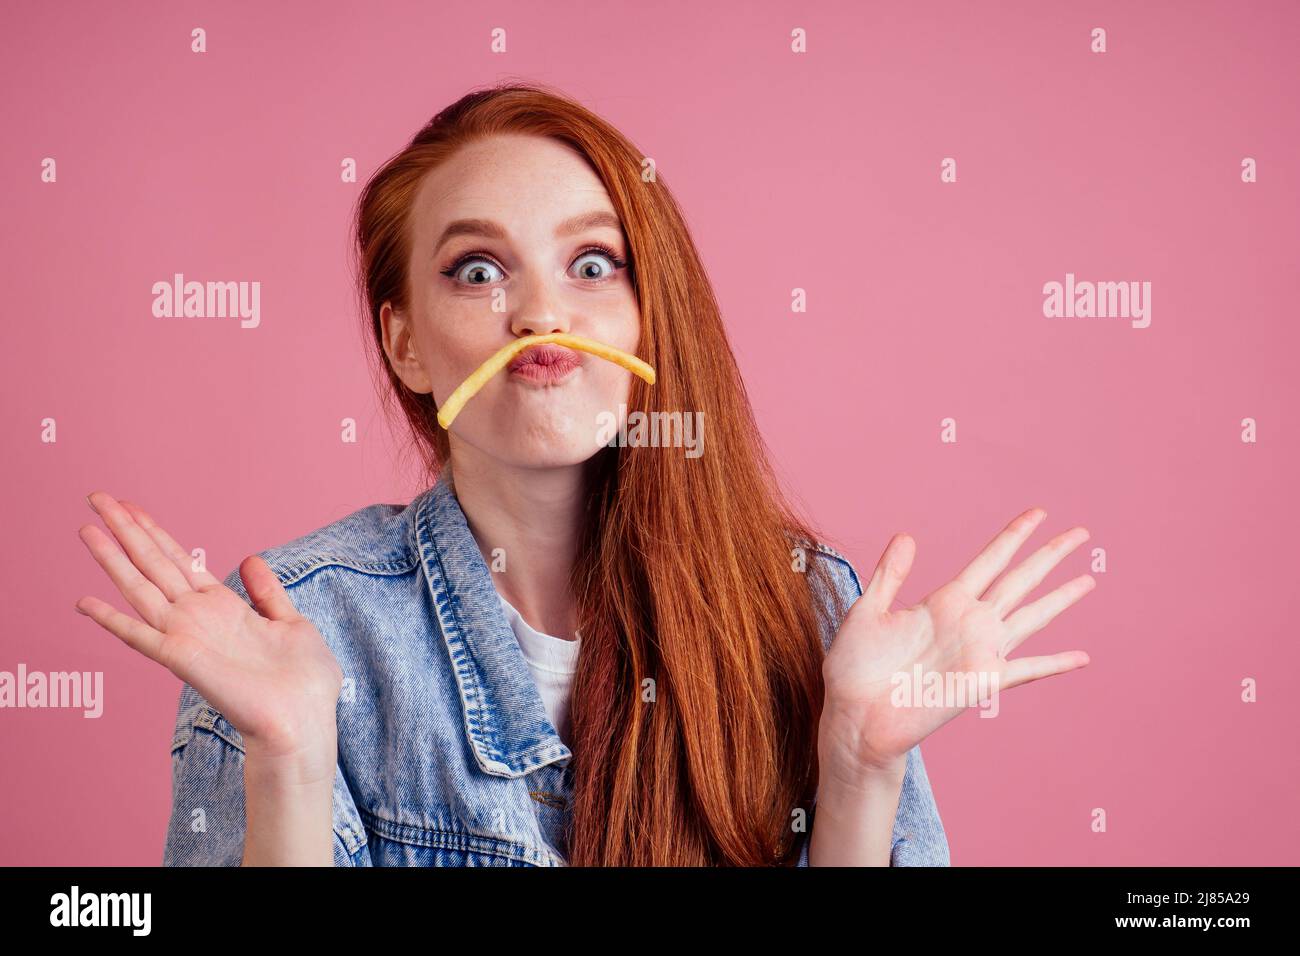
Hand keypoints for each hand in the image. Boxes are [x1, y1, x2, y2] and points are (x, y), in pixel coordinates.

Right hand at [75, 492, 342, 771]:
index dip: (155, 532)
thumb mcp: (292, 623)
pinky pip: (141, 637)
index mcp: (224, 608)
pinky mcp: (183, 659)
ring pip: (141, 588)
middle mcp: (199, 618)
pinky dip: (113, 621)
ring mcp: (188, 637)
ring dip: (113, 559)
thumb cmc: (303, 681)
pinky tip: (86, 603)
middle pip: (154, 564)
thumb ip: (267, 593)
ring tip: (85, 528)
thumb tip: (250, 558)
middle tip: (97, 497)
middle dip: (127, 530)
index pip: (180, 560)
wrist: (305, 720)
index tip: (131, 505)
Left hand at [819, 507, 1093, 778]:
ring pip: (1032, 616)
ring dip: (1060, 598)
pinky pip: (1026, 670)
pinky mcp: (981, 683)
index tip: (1040, 513)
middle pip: (1020, 580)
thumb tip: (907, 536)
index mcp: (944, 602)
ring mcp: (979, 652)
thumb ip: (890, 575)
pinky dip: (1054, 663)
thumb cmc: (854, 668)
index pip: (990, 560)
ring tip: (1089, 579)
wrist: (853, 716)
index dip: (1015, 536)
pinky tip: (1081, 657)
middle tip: (1080, 532)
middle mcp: (969, 622)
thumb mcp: (867, 611)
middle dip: (1050, 556)